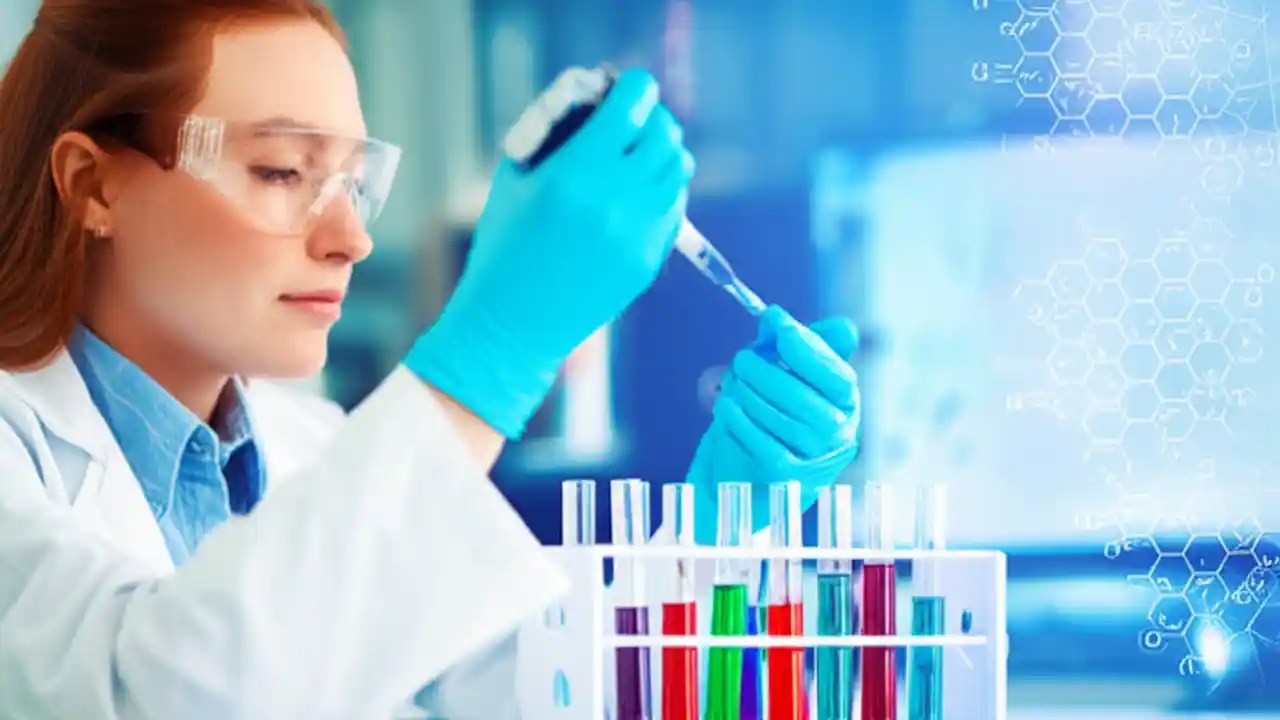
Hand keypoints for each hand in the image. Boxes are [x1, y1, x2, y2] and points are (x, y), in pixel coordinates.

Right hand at [405, 68, 693, 436]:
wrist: (512, 322)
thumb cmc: (505, 241)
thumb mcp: (516, 173)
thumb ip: (556, 126)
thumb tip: (596, 91)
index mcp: (578, 170)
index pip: (635, 103)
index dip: (632, 89)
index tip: (623, 91)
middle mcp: (617, 198)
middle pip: (665, 131)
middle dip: (649, 117)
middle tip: (630, 123)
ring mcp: (639, 232)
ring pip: (679, 166)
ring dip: (661, 152)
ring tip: (635, 158)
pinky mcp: (650, 259)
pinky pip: (675, 206)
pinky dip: (662, 189)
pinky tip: (635, 195)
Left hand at [687, 306, 860, 543]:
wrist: (751, 475)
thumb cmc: (776, 416)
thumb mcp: (789, 377)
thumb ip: (789, 346)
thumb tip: (776, 317)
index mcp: (846, 404)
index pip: (834, 374)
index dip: (804, 345)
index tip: (776, 322)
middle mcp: (836, 433)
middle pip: (795, 391)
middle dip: (760, 368)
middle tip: (742, 359)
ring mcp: (810, 457)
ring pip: (767, 410)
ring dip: (741, 390)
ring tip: (733, 386)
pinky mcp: (780, 475)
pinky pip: (750, 432)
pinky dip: (732, 414)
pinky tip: (726, 405)